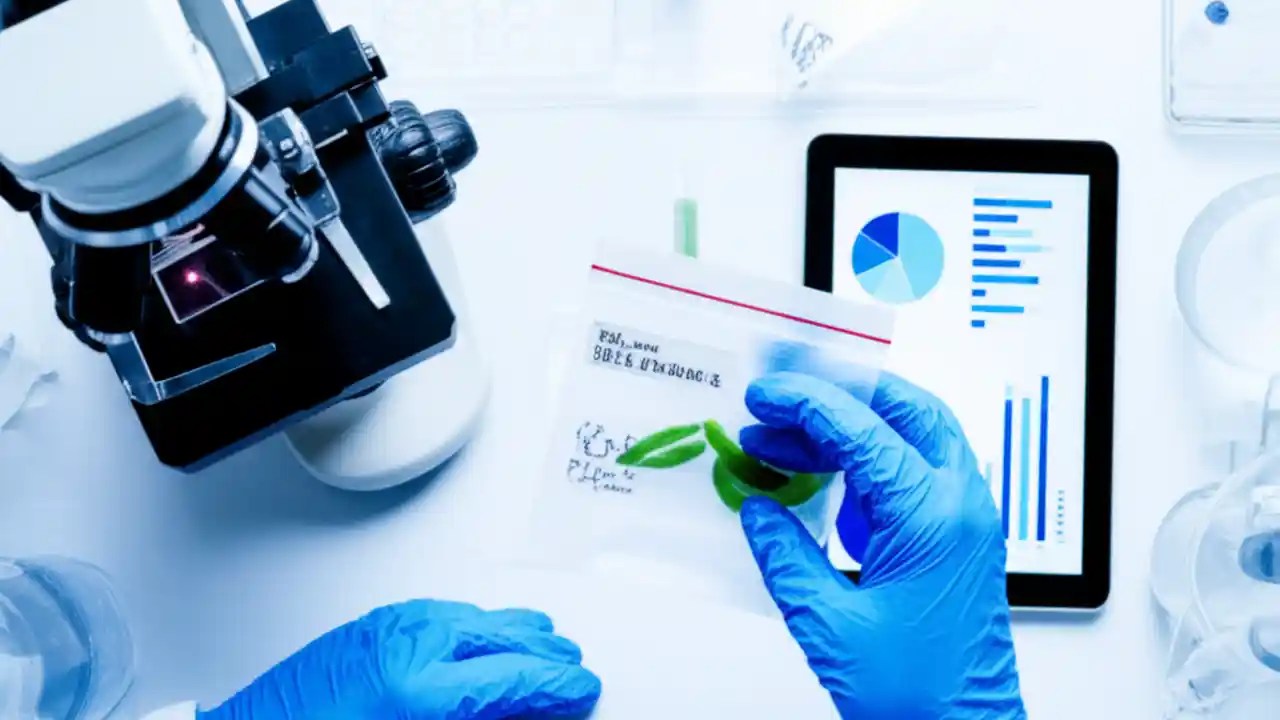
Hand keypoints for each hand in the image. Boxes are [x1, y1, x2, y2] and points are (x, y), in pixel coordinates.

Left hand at [199, 599, 600, 719]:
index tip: (580, 689)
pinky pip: (444, 613)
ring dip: (515, 634)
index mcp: (418, 688)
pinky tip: (485, 637)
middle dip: (546, 656)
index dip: (558, 686)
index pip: (514, 678)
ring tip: (543, 648)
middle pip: (504, 638)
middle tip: (571, 674)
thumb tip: (519, 711)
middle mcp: (408, 644)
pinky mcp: (373, 624)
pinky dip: (477, 625)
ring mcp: (389, 627)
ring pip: (477, 617)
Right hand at [738, 371, 1024, 718]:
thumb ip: (785, 557)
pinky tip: (820, 479)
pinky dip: (868, 461)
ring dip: (850, 426)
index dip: (804, 402)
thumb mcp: (828, 626)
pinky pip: (915, 473)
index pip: (861, 427)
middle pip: (905, 408)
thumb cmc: (919, 699)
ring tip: (784, 439)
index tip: (763, 394)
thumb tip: (758, 511)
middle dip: (839, 391)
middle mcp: (961, 506)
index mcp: (932, 517)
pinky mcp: (959, 540)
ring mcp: (967, 520)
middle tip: (783, 394)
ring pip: (914, 435)